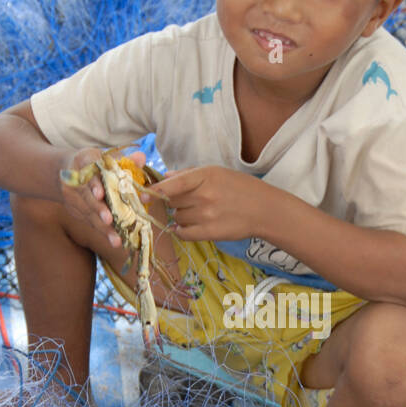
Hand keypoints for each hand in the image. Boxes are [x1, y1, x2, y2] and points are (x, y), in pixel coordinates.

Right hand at [58, 147, 147, 248]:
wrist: (64, 170)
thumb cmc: (94, 163)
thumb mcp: (106, 158)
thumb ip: (125, 160)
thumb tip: (142, 157)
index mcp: (84, 162)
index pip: (89, 173)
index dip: (95, 184)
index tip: (100, 194)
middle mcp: (75, 180)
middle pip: (88, 197)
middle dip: (99, 209)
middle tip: (109, 220)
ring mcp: (71, 197)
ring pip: (88, 213)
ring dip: (102, 227)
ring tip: (116, 240)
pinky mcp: (74, 210)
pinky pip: (88, 220)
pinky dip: (101, 230)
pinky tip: (113, 239)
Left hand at [140, 165, 266, 240]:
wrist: (263, 210)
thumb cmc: (240, 188)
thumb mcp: (217, 173)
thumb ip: (189, 175)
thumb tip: (165, 177)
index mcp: (205, 176)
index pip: (172, 185)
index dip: (154, 191)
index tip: (141, 195)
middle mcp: (204, 196)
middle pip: (172, 202)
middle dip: (175, 202)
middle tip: (191, 201)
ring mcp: (206, 215)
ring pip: (177, 217)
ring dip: (182, 216)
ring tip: (200, 212)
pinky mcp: (209, 233)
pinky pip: (183, 233)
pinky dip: (182, 230)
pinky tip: (191, 225)